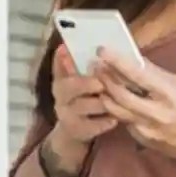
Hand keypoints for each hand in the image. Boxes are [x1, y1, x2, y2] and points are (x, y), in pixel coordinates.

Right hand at [49, 43, 119, 164]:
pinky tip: (115, 119)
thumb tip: (66, 46)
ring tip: (117, 99)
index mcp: (61, 80)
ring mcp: (67, 114)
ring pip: (83, 106)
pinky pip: (92, 125)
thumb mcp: (77, 81)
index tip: (68, 49)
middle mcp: (60, 96)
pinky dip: (104, 122)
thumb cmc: (82, 99)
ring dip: (101, 102)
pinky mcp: (77, 130)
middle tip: (102, 82)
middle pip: (68, 87)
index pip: (59, 67)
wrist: (74, 131)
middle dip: (86, 83)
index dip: (62, 59)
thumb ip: (74, 65)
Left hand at [89, 47, 175, 164]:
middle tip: (95, 65)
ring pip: (115, 110)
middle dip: (104, 78)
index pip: (138, 75)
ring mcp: (146, 129)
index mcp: (169, 95)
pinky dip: (117, 108)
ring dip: (105, 93)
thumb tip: (133, 59)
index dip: (117, 62)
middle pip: (120, 94)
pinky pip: (123, 120)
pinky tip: (114, 99)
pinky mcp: (140, 140)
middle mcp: (156, 113)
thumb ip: (155, 74)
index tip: (102, 51)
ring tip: (98, 80)